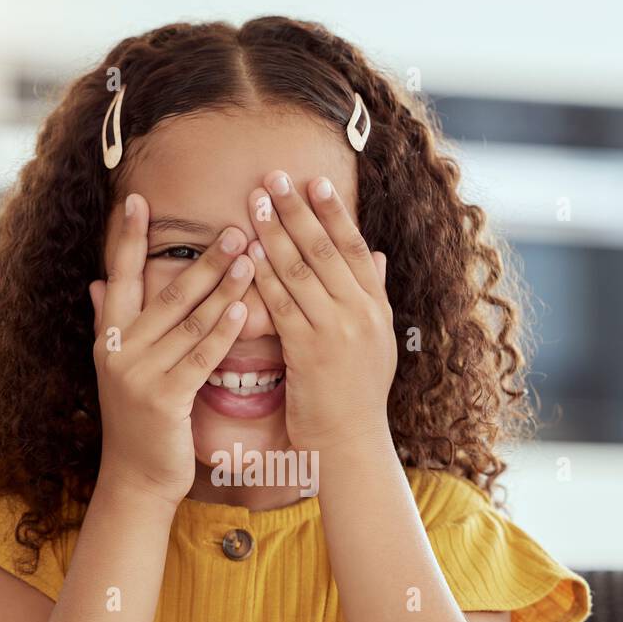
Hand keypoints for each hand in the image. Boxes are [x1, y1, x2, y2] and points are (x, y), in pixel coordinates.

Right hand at [88, 193, 255, 506]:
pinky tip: (246, 310)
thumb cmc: (138, 421)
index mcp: (108, 337)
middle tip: (236, 228)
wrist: (137, 479)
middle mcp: (118, 351)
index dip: (129, 239)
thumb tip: (96, 282)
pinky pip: (200, 358)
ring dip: (223, 288)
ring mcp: (139, 375)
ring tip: (251, 258)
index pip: (120, 277)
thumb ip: (108, 323)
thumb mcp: (116, 370)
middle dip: (203, 259)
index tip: (138, 199)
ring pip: (188, 322)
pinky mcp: (164, 400)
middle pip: (166, 293)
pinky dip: (223, 333)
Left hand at [245, 170, 395, 453]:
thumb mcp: (374, 341)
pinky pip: (282, 304)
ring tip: (255, 203)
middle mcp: (362, 313)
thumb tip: (375, 254)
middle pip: (326, 249)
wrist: (350, 443)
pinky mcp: (311, 350)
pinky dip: (263, 275)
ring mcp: (338, 331)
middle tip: (274, 178)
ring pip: (302, 270)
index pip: (353, 247)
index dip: (333, 212)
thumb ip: (371, 295)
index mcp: (376, 308)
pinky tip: (246, 254)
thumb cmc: (354, 396)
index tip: (313, 181)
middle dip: (298, 211)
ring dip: (276, 233)